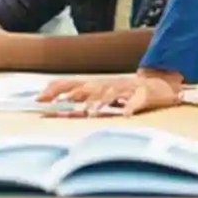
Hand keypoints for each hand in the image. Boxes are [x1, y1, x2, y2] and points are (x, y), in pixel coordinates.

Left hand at [37, 71, 180, 116]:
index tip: (39, 99)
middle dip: (73, 94)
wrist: (158, 84)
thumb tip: (59, 111)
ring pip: (111, 93)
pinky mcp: (143, 94)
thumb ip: (82, 102)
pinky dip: (131, 107)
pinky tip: (125, 114)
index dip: (54, 90)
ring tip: (90, 112)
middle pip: (88, 86)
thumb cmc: (124, 93)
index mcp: (95, 84)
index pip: (70, 83)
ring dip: (100, 101)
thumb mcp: (101, 96)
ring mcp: (125, 87)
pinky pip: (137, 100)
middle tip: (59, 104)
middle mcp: (107, 84)